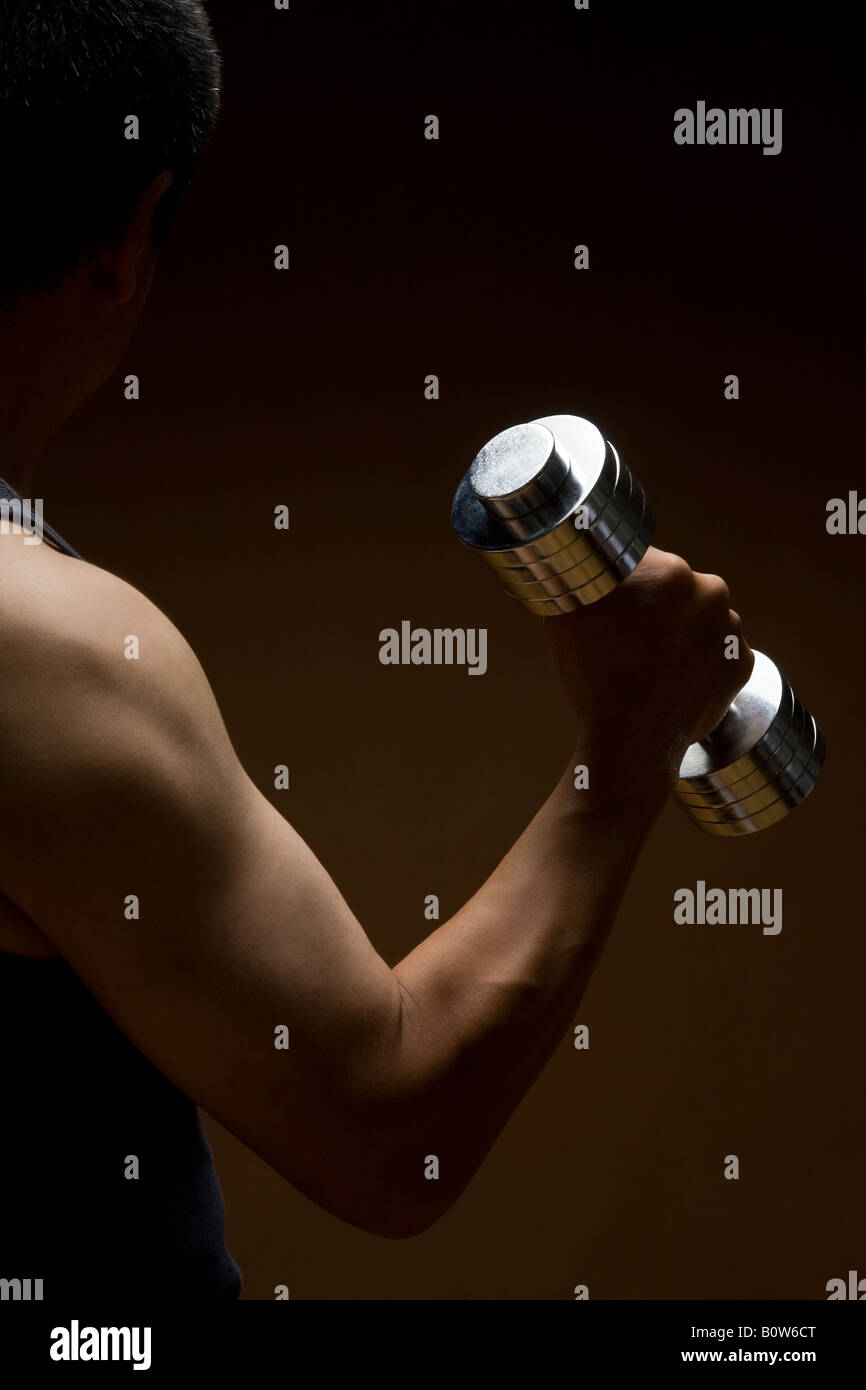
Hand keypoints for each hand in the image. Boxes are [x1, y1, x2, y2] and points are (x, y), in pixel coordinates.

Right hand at [545, 547, 754, 802]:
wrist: (631, 741)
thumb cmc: (596, 678)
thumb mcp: (567, 612)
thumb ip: (584, 580)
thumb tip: (580, 570)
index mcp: (669, 570)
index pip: (642, 563)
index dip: (622, 583)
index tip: (611, 604)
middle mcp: (710, 591)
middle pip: (674, 590)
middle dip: (654, 607)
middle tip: (627, 638)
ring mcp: (732, 629)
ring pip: (699, 619)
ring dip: (679, 633)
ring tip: (650, 664)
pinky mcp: (743, 663)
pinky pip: (717, 652)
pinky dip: (699, 661)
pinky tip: (671, 678)